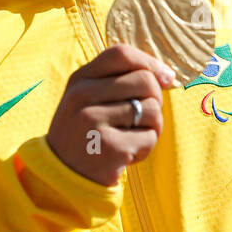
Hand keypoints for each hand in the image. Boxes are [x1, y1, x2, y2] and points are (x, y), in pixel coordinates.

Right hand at [45, 44, 175, 186]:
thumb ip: (120, 81)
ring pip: (153, 110)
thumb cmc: (87, 134)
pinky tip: (126, 155)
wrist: (63, 178)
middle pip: (145, 81)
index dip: (150, 62)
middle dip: (156, 99)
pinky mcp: (110, 147)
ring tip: (132, 138)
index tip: (166, 78)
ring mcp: (94, 121)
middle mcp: (82, 96)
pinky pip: (150, 137)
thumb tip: (168, 75)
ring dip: (153, 127)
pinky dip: (146, 148)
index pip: (122, 54)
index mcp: (79, 80)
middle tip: (142, 119)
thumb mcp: (90, 99)